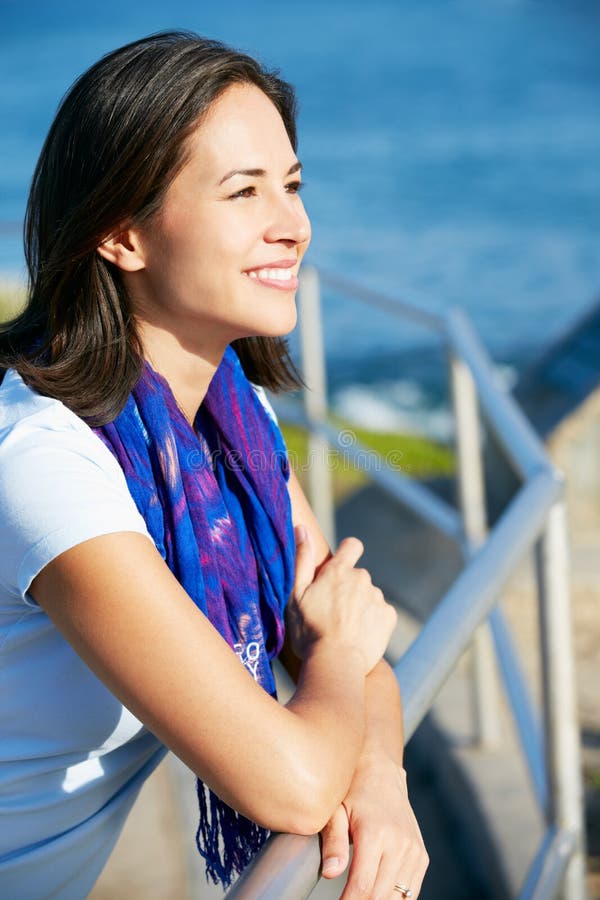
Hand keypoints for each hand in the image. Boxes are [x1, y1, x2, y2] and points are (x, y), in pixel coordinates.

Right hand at [286, 526, 396, 674]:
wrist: (336, 664)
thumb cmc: (309, 631)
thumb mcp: (296, 595)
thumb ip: (301, 560)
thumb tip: (302, 529)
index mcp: (338, 571)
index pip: (352, 545)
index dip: (347, 552)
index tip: (340, 567)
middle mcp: (362, 579)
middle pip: (358, 577)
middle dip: (349, 588)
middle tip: (333, 612)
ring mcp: (377, 597)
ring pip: (369, 596)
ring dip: (360, 606)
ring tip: (344, 628)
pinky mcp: (389, 617)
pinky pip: (381, 613)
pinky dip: (372, 621)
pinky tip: (359, 635)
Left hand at [320, 753, 428, 898]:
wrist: (382, 773)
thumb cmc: (354, 791)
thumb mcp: (337, 811)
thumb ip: (333, 842)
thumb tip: (330, 872)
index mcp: (376, 832)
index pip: (363, 885)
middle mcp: (400, 843)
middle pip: (380, 896)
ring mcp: (414, 851)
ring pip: (398, 898)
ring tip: (360, 898)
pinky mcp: (421, 856)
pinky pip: (411, 891)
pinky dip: (394, 898)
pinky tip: (378, 894)